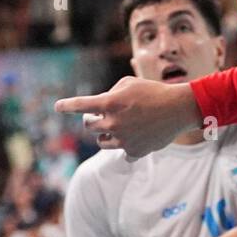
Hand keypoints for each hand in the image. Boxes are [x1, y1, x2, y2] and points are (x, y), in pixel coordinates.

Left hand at [55, 77, 202, 158]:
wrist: (179, 109)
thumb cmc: (154, 91)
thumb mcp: (130, 83)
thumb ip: (111, 93)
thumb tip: (102, 106)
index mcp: (110, 103)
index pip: (81, 105)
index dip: (67, 106)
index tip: (57, 107)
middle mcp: (113, 123)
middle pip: (89, 126)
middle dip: (92, 120)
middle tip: (99, 116)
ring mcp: (123, 140)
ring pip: (102, 142)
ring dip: (105, 134)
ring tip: (116, 127)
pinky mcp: (134, 152)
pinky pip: (122, 154)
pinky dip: (125, 146)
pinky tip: (134, 140)